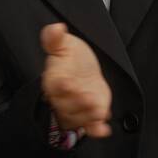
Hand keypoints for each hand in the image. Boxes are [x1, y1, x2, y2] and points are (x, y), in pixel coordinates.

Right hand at [39, 23, 111, 137]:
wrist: (82, 72)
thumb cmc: (70, 59)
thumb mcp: (64, 45)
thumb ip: (56, 39)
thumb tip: (56, 27)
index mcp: (54, 80)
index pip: (55, 85)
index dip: (62, 85)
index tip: (68, 82)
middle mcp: (62, 98)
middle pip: (66, 104)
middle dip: (78, 103)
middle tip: (89, 98)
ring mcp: (75, 109)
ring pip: (79, 117)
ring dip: (88, 115)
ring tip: (99, 111)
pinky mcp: (88, 116)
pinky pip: (90, 126)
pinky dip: (96, 130)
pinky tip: (103, 130)